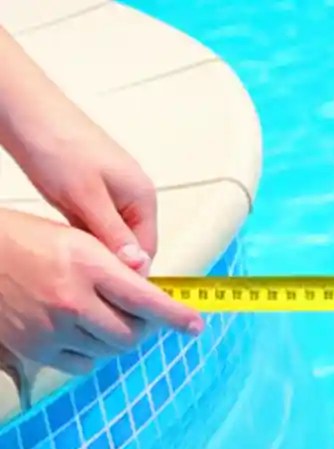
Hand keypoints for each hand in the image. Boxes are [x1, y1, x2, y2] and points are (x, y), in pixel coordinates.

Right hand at [0, 208, 201, 374]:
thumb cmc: (28, 240)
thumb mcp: (78, 240)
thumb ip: (116, 268)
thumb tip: (153, 294)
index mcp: (87, 265)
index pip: (146, 299)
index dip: (176, 316)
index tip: (195, 325)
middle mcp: (72, 300)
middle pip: (132, 334)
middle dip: (144, 327)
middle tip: (139, 315)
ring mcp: (51, 328)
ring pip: (110, 351)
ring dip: (116, 338)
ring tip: (102, 316)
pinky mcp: (34, 349)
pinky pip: (82, 365)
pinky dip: (91, 353)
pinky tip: (81, 331)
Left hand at [3, 97, 157, 275]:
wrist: (25, 112)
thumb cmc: (57, 145)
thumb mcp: (86, 197)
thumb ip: (113, 234)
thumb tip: (139, 266)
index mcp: (143, 197)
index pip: (148, 251)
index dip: (130, 274)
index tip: (107, 291)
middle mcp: (133, 197)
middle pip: (131, 246)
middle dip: (110, 262)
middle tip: (84, 277)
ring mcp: (112, 194)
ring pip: (109, 237)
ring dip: (93, 249)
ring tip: (72, 261)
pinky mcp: (91, 191)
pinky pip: (94, 224)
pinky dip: (81, 235)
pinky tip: (64, 242)